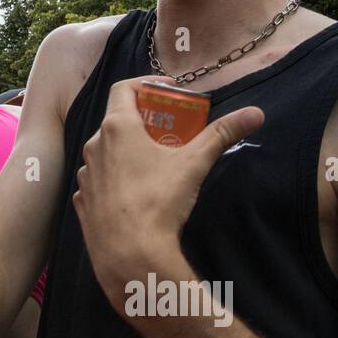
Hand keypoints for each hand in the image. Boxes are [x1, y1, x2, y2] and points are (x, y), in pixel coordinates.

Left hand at [72, 76, 263, 306]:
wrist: (129, 253)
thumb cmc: (159, 200)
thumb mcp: (194, 163)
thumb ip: (222, 134)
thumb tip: (256, 113)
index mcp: (116, 128)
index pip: (124, 88)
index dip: (145, 84)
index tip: (167, 92)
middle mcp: (93, 146)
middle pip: (117, 121)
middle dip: (143, 122)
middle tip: (169, 131)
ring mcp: (85, 175)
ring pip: (106, 152)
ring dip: (127, 152)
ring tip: (153, 164)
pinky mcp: (82, 202)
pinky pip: (99, 181)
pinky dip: (115, 179)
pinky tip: (134, 192)